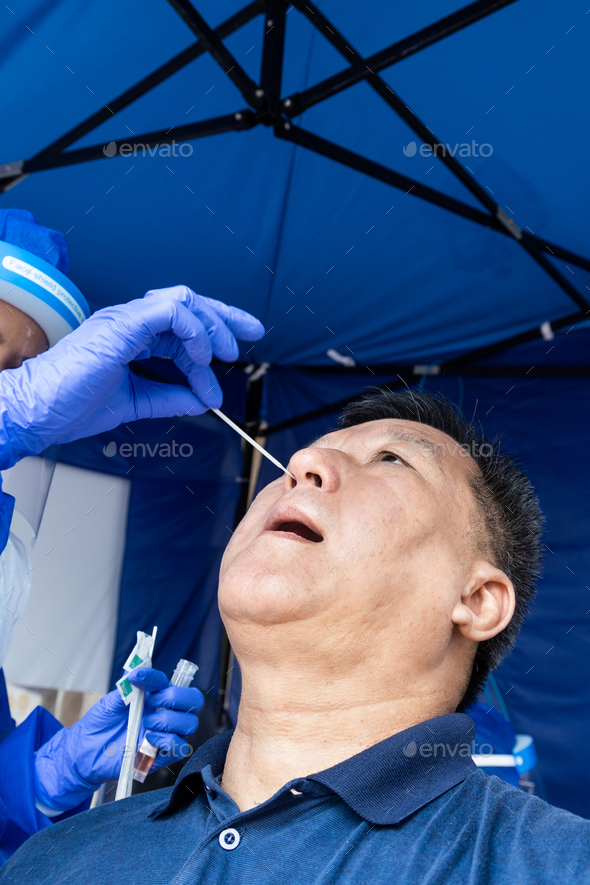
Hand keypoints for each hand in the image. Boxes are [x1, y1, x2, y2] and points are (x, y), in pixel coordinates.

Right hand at [0, 285, 263, 467]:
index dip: (212, 335)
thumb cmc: (70, 405)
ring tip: (224, 355)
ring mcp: (124, 320)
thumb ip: (169, 397)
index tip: (233, 357)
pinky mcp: (121, 326)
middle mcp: (129, 322)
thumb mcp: (135, 402)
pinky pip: (170, 312)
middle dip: (224, 317)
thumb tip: (202, 397)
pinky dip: (194, 331)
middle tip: (250, 335)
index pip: (181, 322)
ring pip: (183, 301)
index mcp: (130, 335)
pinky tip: (202, 357)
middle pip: (188, 304)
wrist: (36, 412)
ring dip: (211, 326)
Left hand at [34, 668, 203, 812]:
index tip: (137, 677)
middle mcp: (166, 713)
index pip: (170, 681)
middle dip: (176, 697)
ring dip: (169, 720)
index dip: (156, 677)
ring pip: (190, 722)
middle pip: (194, 700)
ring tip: (147, 723)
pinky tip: (149, 738)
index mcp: (156, 697)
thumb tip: (136, 670)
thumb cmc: (100, 724)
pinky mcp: (162, 756)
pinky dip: (168, 740)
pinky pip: (181, 747)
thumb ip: (126, 686)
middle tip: (154, 701)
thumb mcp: (110, 701)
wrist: (85, 752)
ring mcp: (166, 734)